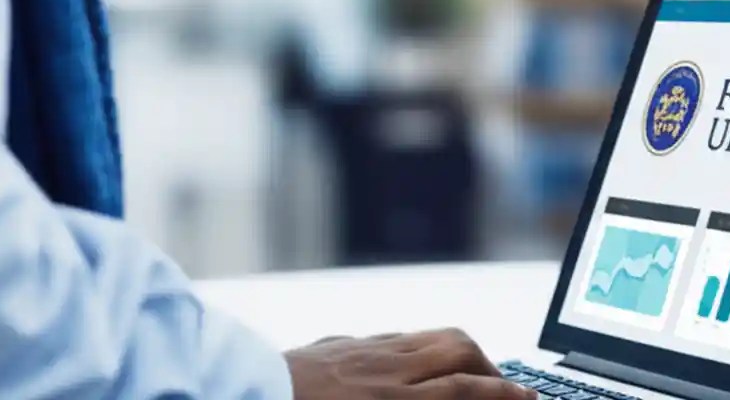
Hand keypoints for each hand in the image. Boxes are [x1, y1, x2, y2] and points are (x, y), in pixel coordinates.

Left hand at [285, 328, 536, 399]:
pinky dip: (416, 348)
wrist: (223, 399)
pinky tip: (413, 365)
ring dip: (458, 352)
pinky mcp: (332, 346)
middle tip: (504, 388)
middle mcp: (378, 371)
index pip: (464, 393)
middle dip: (490, 367)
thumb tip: (448, 396)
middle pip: (455, 350)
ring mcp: (355, 352)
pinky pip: (389, 336)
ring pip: (425, 336)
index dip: (505, 396)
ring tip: (470, 373)